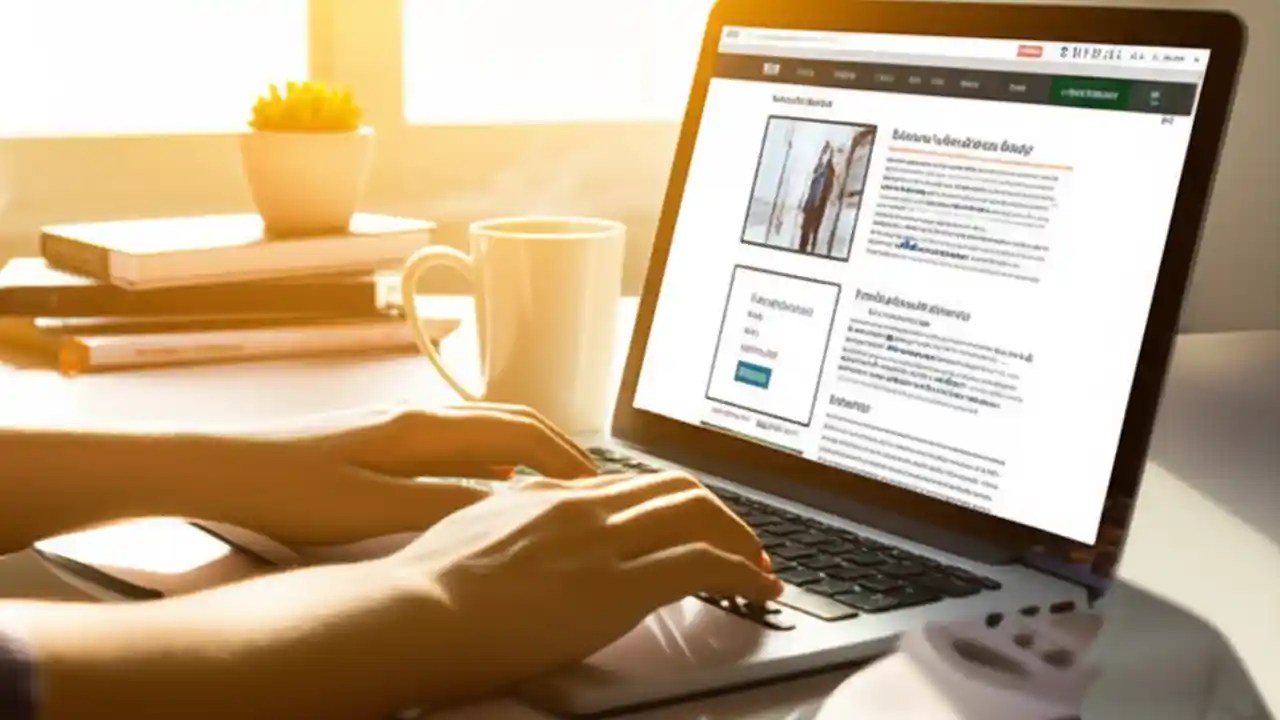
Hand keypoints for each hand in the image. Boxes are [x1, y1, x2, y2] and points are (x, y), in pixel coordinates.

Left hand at [197, 403, 597, 546]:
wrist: (221, 468)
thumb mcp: (372, 511)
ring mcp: (400, 423)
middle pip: (511, 420)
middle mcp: (420, 416)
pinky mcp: (381, 438)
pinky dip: (494, 459)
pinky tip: (489, 488)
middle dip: (559, 448)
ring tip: (554, 487)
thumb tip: (509, 508)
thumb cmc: (289, 491)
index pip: (520, 437)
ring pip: (486, 429)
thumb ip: (443, 507)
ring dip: (528, 453)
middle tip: (592, 485)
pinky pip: (460, 441)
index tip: (599, 490)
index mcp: (424, 429)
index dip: (567, 461)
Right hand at [384, 472, 782, 699]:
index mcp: (549, 495)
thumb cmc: (428, 588)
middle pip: (676, 489)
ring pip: (698, 515)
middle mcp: (584, 505)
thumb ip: (514, 524)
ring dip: (739, 539)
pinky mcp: (620, 584)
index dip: (675, 505)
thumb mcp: (473, 534)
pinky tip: (758, 588)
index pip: (633, 486)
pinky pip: (702, 564)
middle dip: (718, 515)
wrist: (415, 612)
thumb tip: (531, 536)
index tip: (691, 527)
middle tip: (739, 544)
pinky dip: (742, 571)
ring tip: (758, 567)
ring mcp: (604, 541)